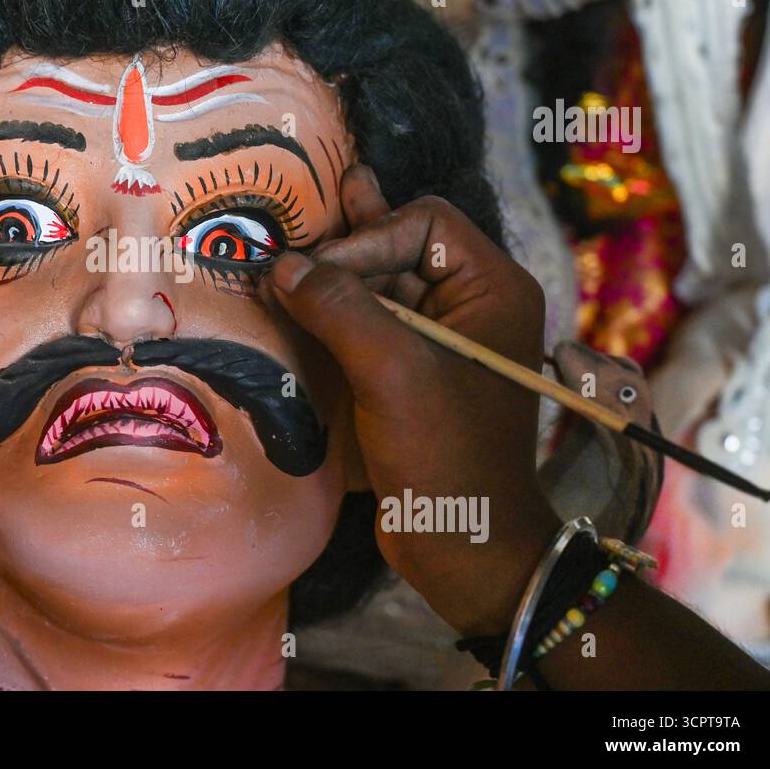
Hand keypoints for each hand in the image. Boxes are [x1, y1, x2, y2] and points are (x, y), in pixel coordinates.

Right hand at [263, 166, 561, 636]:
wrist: (463, 545)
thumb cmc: (445, 454)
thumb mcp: (392, 372)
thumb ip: (339, 309)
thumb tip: (282, 264)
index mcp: (492, 289)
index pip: (424, 223)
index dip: (367, 236)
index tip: (318, 276)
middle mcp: (470, 305)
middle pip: (396, 246)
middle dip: (340, 249)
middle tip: (282, 246)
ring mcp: (439, 340)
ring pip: (375, 285)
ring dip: (328, 277)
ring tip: (277, 255)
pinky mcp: (408, 374)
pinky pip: (365, 326)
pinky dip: (327, 315)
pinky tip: (289, 303)